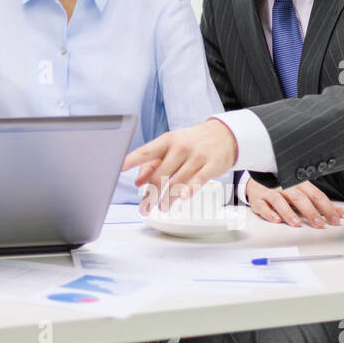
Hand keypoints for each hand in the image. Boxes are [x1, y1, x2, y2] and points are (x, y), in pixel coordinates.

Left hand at [124, 118, 238, 213]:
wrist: (225, 134)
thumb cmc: (192, 141)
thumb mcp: (171, 146)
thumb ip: (153, 163)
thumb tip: (137, 182)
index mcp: (167, 141)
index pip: (145, 152)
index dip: (131, 160)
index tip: (118, 167)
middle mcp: (180, 147)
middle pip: (161, 174)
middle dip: (151, 193)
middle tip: (144, 207)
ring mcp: (197, 156)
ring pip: (178, 181)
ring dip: (167, 198)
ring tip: (161, 208)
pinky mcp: (212, 165)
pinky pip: (199, 179)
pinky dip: (189, 189)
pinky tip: (182, 198)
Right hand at [247, 178, 343, 228]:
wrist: (256, 182)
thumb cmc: (282, 188)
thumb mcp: (302, 192)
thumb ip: (320, 203)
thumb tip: (339, 212)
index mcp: (297, 183)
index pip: (315, 194)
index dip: (326, 207)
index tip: (335, 220)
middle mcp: (284, 186)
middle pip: (298, 197)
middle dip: (310, 211)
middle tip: (319, 224)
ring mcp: (270, 192)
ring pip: (279, 200)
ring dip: (288, 212)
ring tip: (297, 223)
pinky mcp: (257, 199)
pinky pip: (262, 205)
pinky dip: (269, 213)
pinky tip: (276, 220)